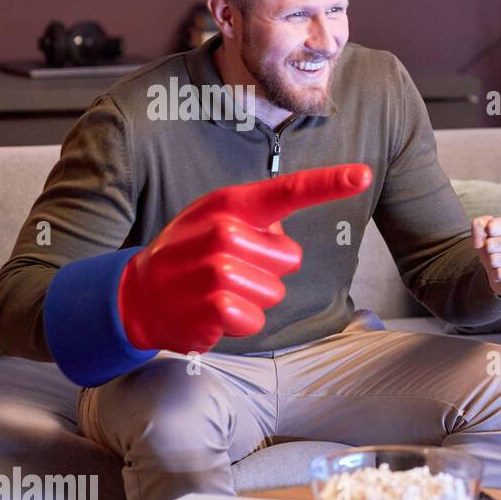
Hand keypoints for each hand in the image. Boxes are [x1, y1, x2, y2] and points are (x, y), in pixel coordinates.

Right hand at [118, 164, 372, 352]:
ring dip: (254, 300)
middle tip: (230, 271)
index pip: (287, 190)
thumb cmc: (190, 256)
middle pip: (290, 259)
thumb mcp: (219, 222)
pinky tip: (213, 313)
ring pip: (275, 292)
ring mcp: (214, 268)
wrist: (137, 295)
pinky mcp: (212, 305)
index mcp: (231, 204)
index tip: (363, 175)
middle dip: (270, 272)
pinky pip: (255, 319)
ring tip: (218, 292)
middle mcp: (223, 229)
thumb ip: (259, 220)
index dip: (329, 183)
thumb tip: (285, 238)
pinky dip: (241, 324)